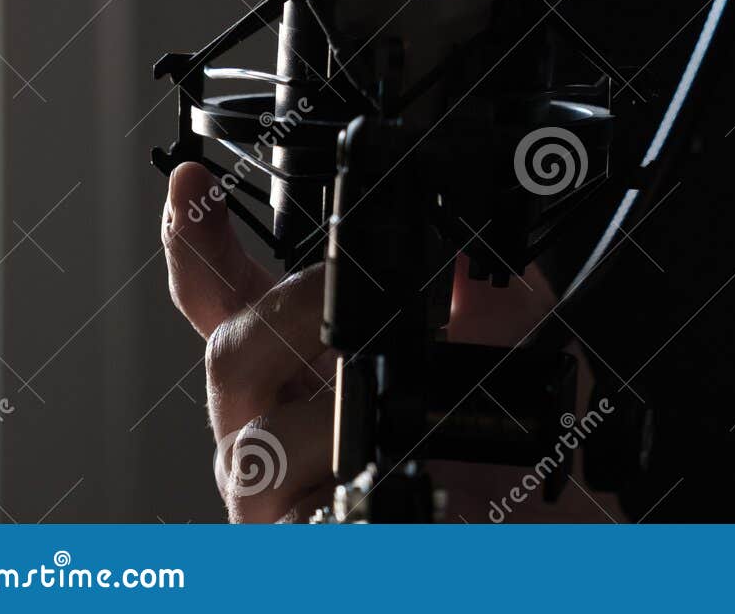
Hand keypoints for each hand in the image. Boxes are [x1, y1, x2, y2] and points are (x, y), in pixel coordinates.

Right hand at [161, 161, 623, 522]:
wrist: (544, 551)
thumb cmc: (505, 464)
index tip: (190, 181)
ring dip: (331, 418)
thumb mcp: (514, 359)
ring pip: (254, 444)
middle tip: (346, 303)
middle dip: (289, 313)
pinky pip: (296, 526)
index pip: (230, 300)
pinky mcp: (295, 553)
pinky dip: (348, 495)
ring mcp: (275, 501)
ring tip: (396, 415)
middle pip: (231, 355)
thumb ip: (491, 301)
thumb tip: (474, 252)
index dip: (198, 239)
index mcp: (311, 369)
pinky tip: (399, 483)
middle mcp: (276, 430)